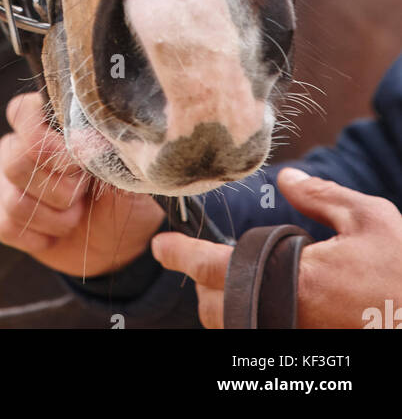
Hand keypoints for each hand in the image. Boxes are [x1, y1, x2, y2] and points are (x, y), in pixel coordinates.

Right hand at [0, 91, 162, 277]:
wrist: (114, 244)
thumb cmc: (120, 200)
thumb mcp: (125, 177)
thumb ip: (109, 155)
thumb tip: (94, 141)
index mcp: (48, 121)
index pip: (22, 112)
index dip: (47, 143)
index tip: (78, 165)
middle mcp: (18, 143)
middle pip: (16, 161)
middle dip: (57, 189)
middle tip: (82, 196)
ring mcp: (4, 177)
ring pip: (13, 199)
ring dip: (53, 218)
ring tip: (74, 217)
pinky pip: (6, 226)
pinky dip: (39, 236)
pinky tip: (55, 233)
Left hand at [150, 167, 401, 328]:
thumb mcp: (370, 220)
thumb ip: (323, 196)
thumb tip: (286, 177)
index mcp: (296, 281)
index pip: (216, 268)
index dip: (183, 255)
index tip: (161, 245)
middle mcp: (289, 319)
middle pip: (217, 309)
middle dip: (204, 285)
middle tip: (200, 261)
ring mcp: (297, 341)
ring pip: (236, 330)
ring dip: (226, 306)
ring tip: (229, 281)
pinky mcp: (309, 354)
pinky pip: (260, 339)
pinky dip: (251, 320)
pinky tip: (265, 302)